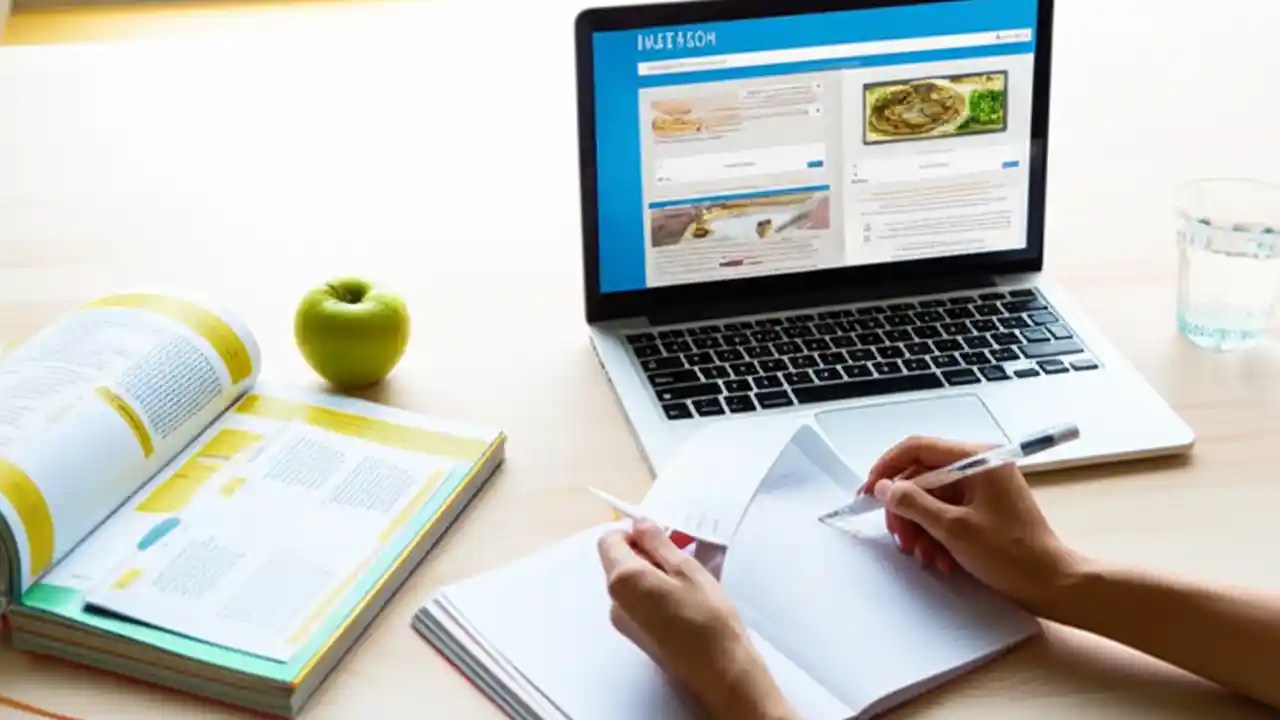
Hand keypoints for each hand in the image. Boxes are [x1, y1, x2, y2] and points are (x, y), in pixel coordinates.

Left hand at [597, 520, 794, 719]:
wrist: (719, 670)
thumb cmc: (707, 619)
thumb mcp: (686, 569)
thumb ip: (657, 543)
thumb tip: (640, 525)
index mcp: (623, 580)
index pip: (608, 539)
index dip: (632, 532)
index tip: (660, 535)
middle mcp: (615, 602)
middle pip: (618, 561)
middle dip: (645, 551)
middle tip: (680, 554)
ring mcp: (623, 622)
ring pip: (630, 581)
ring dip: (653, 571)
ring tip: (687, 579)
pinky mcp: (636, 635)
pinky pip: (638, 601)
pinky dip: (654, 591)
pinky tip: (683, 598)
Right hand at [861, 436, 1082, 615]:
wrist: (1051, 583)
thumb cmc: (1011, 554)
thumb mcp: (953, 529)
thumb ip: (913, 503)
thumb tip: (884, 487)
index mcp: (977, 459)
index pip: (917, 447)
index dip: (887, 468)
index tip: (869, 492)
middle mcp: (980, 466)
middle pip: (922, 476)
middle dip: (906, 509)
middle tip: (899, 536)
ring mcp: (982, 487)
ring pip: (931, 499)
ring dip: (921, 528)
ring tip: (923, 554)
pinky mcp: (983, 507)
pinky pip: (947, 513)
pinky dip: (937, 535)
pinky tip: (940, 558)